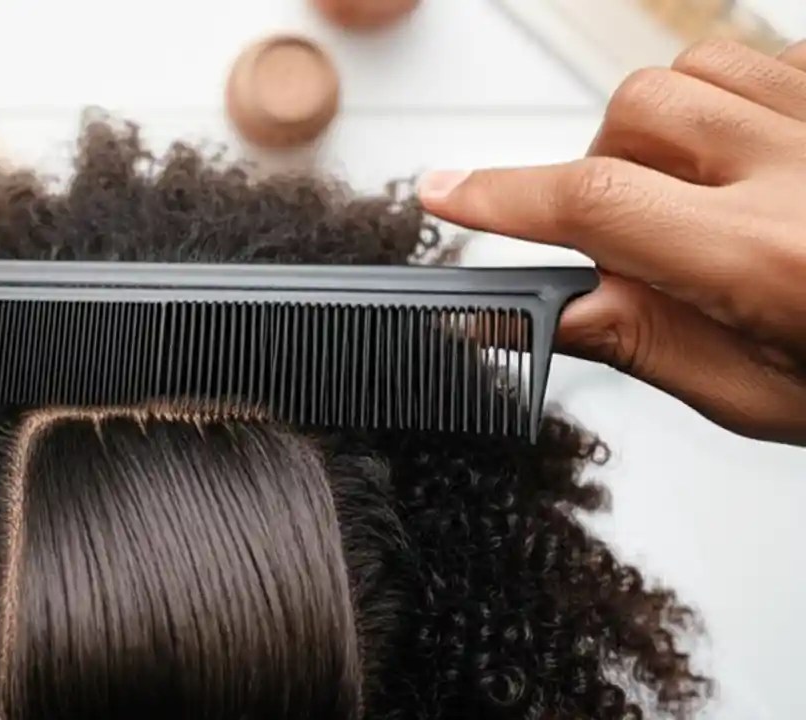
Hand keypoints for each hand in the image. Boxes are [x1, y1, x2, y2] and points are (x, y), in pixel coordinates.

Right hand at [418, 39, 805, 446]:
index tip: (446, 191)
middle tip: (631, 236)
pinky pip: (760, 54)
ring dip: (657, 128)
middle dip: (599, 170)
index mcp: (772, 259)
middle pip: (635, 115)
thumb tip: (556, 308)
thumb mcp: (764, 398)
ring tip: (689, 190)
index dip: (501, 195)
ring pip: (690, 68)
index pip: (596, 206)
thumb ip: (648, 343)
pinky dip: (720, 98)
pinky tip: (740, 154)